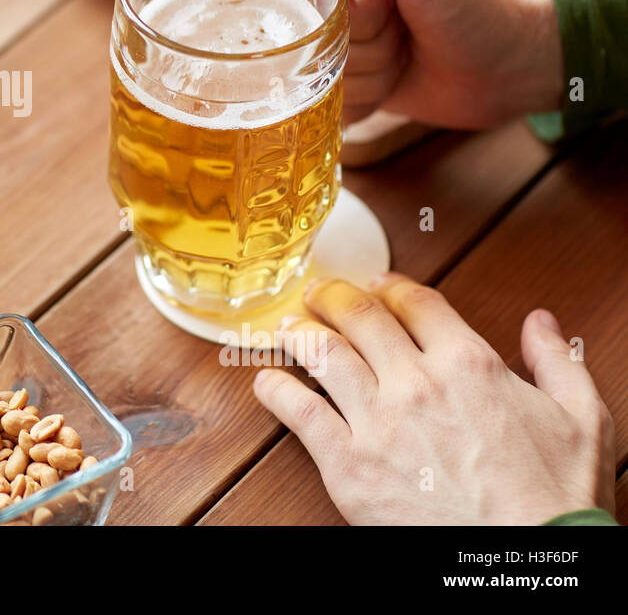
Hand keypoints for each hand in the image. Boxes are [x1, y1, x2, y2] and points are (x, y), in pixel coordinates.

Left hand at [253, 274, 614, 524]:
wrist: (528, 565)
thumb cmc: (558, 500)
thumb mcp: (585, 422)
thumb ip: (558, 364)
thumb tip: (540, 323)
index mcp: (470, 365)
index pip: (416, 304)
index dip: (390, 287)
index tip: (377, 285)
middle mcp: (416, 384)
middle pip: (360, 318)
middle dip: (334, 297)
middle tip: (319, 293)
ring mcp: (378, 423)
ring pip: (322, 355)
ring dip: (299, 332)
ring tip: (287, 326)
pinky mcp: (349, 465)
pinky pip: (299, 414)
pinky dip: (275, 390)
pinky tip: (265, 382)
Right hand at [302, 0, 565, 127]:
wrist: (516, 64)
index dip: (331, 5)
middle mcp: (334, 6)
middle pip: (306, 39)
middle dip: (358, 42)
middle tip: (401, 29)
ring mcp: (342, 51)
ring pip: (316, 77)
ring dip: (369, 73)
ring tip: (406, 55)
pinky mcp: (353, 91)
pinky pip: (327, 108)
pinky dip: (364, 102)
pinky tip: (396, 83)